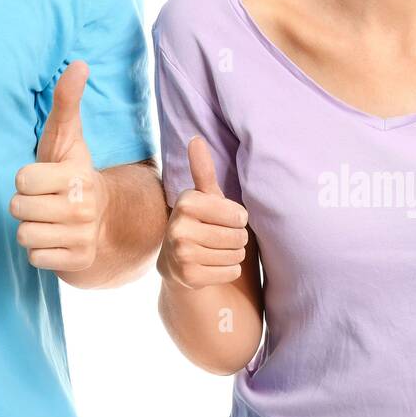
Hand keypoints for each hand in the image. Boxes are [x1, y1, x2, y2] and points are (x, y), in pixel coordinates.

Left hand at [11, 61, 105, 271]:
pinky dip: (40, 250)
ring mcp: (82, 238)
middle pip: (18, 209)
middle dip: (25, 204)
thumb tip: (79, 63)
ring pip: (24, 236)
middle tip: (45, 199)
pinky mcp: (77, 261)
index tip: (44, 177)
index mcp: (77, 177)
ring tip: (48, 218)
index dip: (26, 178)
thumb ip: (67, 102)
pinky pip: (35, 258)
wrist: (105, 217)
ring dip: (31, 228)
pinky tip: (55, 237)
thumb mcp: (67, 138)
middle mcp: (82, 209)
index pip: (21, 179)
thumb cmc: (73, 171)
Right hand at [158, 135, 248, 288]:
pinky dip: (228, 271)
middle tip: (219, 236)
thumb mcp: (203, 196)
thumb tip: (196, 139)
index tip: (224, 218)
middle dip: (236, 237)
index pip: (238, 215)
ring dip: (233, 254)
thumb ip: (202, 169)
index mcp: (185, 202)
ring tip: (215, 250)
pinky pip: (231, 272)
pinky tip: (212, 265)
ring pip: (236, 256)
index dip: (238, 218)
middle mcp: (178, 228)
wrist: (177, 260)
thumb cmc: (200, 222)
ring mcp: (181, 255)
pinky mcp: (188, 277)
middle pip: (238, 236)